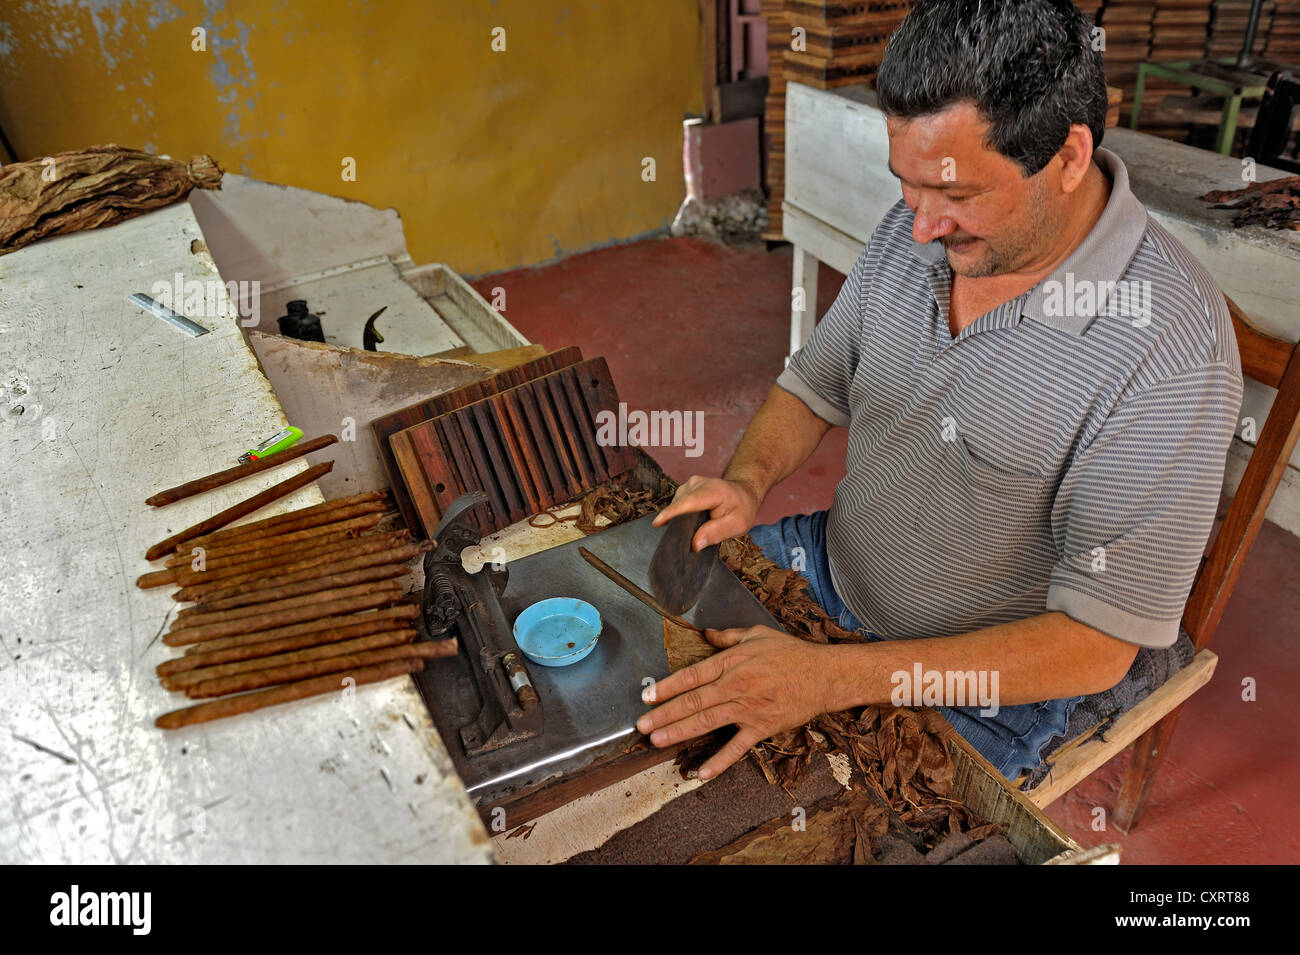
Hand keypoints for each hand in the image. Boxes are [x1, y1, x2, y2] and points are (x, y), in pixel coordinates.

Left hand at [636, 626, 836, 779]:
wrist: (824, 676)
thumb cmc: (791, 653)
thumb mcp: (757, 634)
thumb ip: (728, 637)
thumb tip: (705, 634)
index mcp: (732, 662)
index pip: (692, 676)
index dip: (667, 687)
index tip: (647, 697)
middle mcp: (736, 686)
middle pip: (694, 701)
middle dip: (665, 714)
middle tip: (642, 727)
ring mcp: (748, 709)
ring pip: (708, 722)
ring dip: (680, 733)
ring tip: (658, 742)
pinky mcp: (762, 728)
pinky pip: (737, 748)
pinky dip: (718, 762)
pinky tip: (700, 773)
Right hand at [652, 474, 760, 549]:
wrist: (744, 493)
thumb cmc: (741, 508)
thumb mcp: (738, 525)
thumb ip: (716, 533)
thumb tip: (695, 544)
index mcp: (714, 491)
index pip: (689, 501)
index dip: (673, 512)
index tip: (658, 522)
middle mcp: (699, 483)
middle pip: (680, 504)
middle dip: (678, 522)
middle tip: (686, 540)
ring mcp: (691, 483)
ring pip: (677, 504)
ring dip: (680, 518)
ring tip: (695, 527)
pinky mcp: (686, 487)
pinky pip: (678, 503)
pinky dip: (681, 513)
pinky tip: (691, 521)